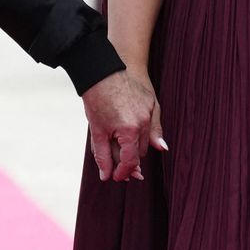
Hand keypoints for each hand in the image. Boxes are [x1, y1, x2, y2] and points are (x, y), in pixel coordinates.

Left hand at [83, 68, 166, 182]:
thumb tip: (106, 176)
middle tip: (115, 164)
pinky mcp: (152, 103)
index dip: (123, 173)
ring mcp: (150, 111)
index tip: (116, 177)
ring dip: (134, 146)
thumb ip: (104, 155)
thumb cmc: (97, 99)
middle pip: (139, 153)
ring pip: (147, 141)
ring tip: (120, 145)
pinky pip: (151, 126)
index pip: (130, 161)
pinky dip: (143, 133)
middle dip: (128, 160)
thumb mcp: (97, 131)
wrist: (102, 71)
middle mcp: (144, 122)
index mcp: (129, 130)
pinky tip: (133, 135)